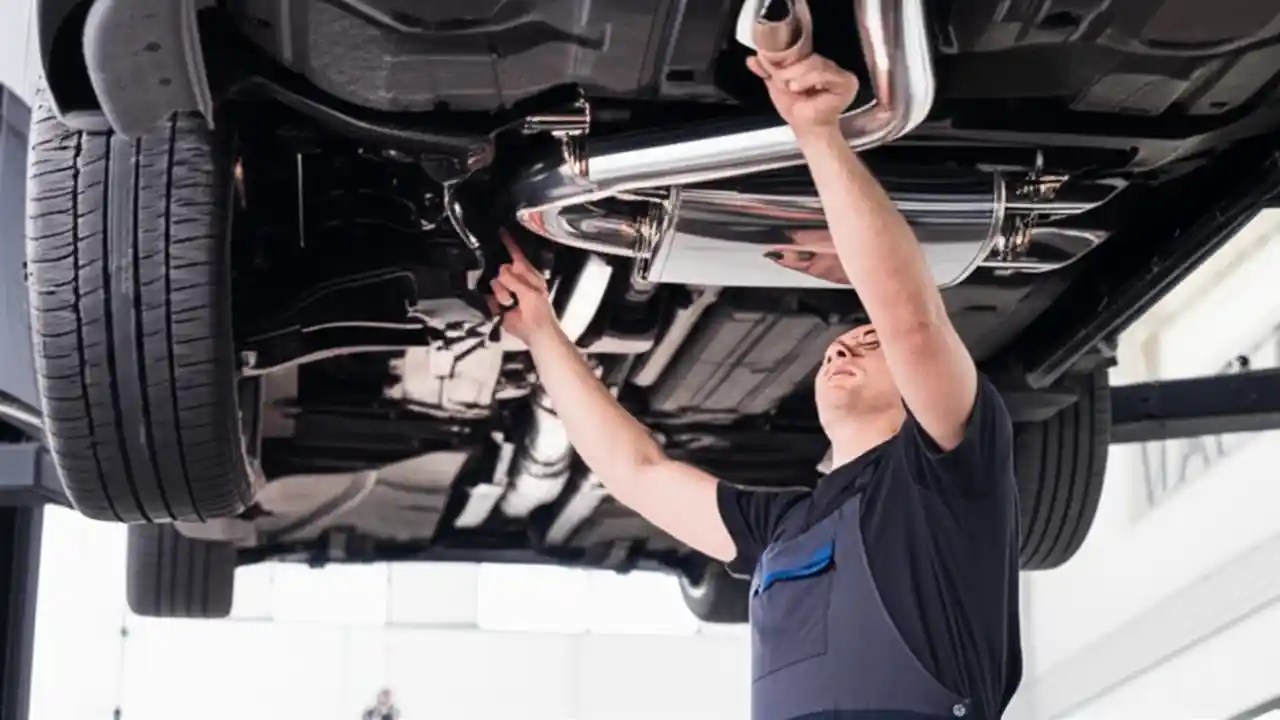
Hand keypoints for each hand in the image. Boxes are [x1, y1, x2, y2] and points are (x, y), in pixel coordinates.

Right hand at [489, 229, 559, 346]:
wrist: (536, 332)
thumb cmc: (539, 312)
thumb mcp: (530, 292)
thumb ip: (516, 280)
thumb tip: (502, 272)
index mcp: (529, 274)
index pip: (516, 254)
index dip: (509, 244)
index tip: (501, 232)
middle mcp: (517, 279)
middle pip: (502, 268)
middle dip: (506, 281)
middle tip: (515, 294)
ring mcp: (506, 291)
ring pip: (495, 282)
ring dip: (502, 294)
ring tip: (511, 304)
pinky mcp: (497, 303)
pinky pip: (489, 296)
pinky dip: (495, 301)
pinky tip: (504, 308)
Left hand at [746, 53, 857, 137]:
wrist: (806, 129)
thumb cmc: (796, 110)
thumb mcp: (777, 87)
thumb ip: (766, 71)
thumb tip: (751, 59)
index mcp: (814, 65)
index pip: (801, 53)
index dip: (786, 56)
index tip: (770, 61)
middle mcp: (830, 66)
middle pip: (808, 57)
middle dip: (791, 69)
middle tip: (782, 83)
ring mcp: (840, 73)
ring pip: (815, 63)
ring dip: (798, 75)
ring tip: (792, 88)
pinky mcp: (846, 81)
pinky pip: (824, 73)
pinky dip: (808, 79)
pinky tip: (800, 88)